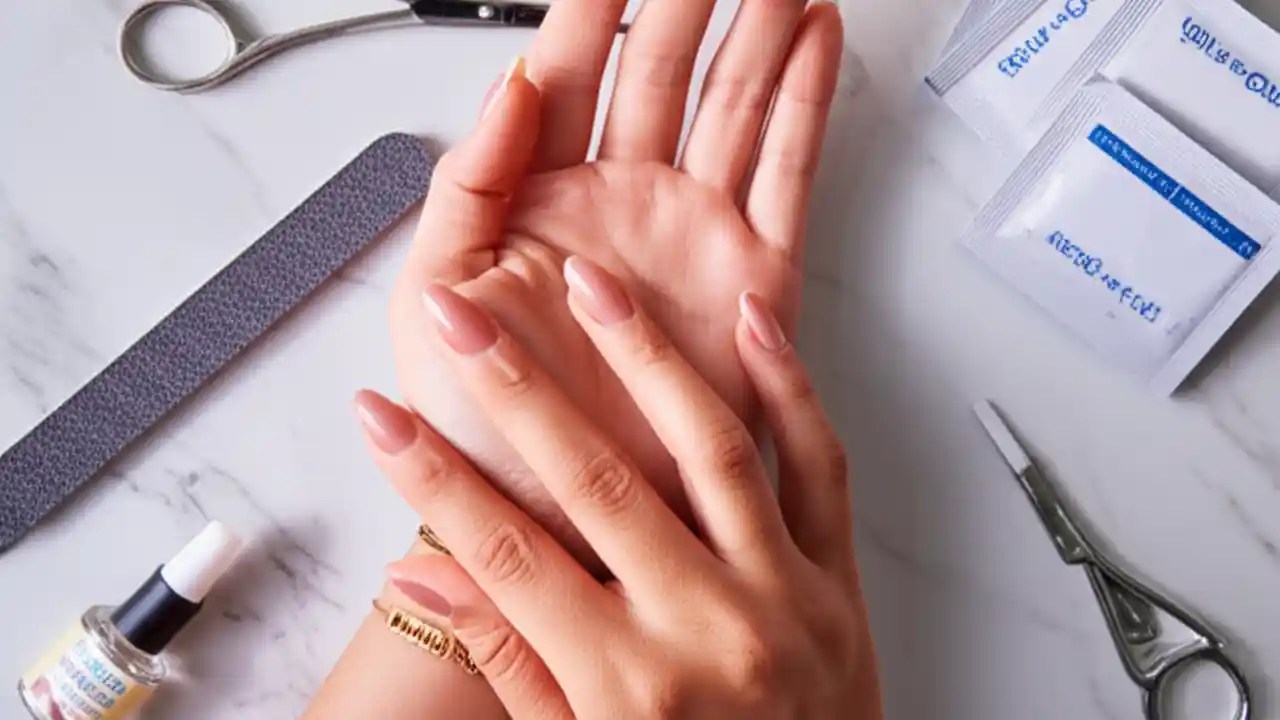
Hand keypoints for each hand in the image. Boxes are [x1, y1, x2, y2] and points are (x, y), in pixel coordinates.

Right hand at [356, 260, 880, 718]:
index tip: (378, 411)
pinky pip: (821, 466)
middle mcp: (704, 628)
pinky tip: (749, 318)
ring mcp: (783, 594)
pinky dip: (790, 385)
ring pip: (709, 449)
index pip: (505, 554)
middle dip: (514, 389)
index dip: (432, 477)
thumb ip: (507, 656)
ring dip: (644, 355)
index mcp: (623, 684)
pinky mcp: (840, 578)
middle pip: (593, 482)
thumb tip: (419, 567)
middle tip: (456, 315)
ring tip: (589, 284)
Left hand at [389, 0, 843, 570]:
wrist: (551, 523)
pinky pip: (785, 170)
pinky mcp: (749, 278)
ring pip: (731, 103)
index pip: (570, 69)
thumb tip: (510, 86)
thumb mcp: (435, 294)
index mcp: (539, 198)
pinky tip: (816, 38)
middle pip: (661, 67)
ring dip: (757, 29)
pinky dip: (805, 101)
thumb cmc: (482, 425)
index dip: (595, 2)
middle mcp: (620, 204)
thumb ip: (466, 183)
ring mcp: (689, 234)